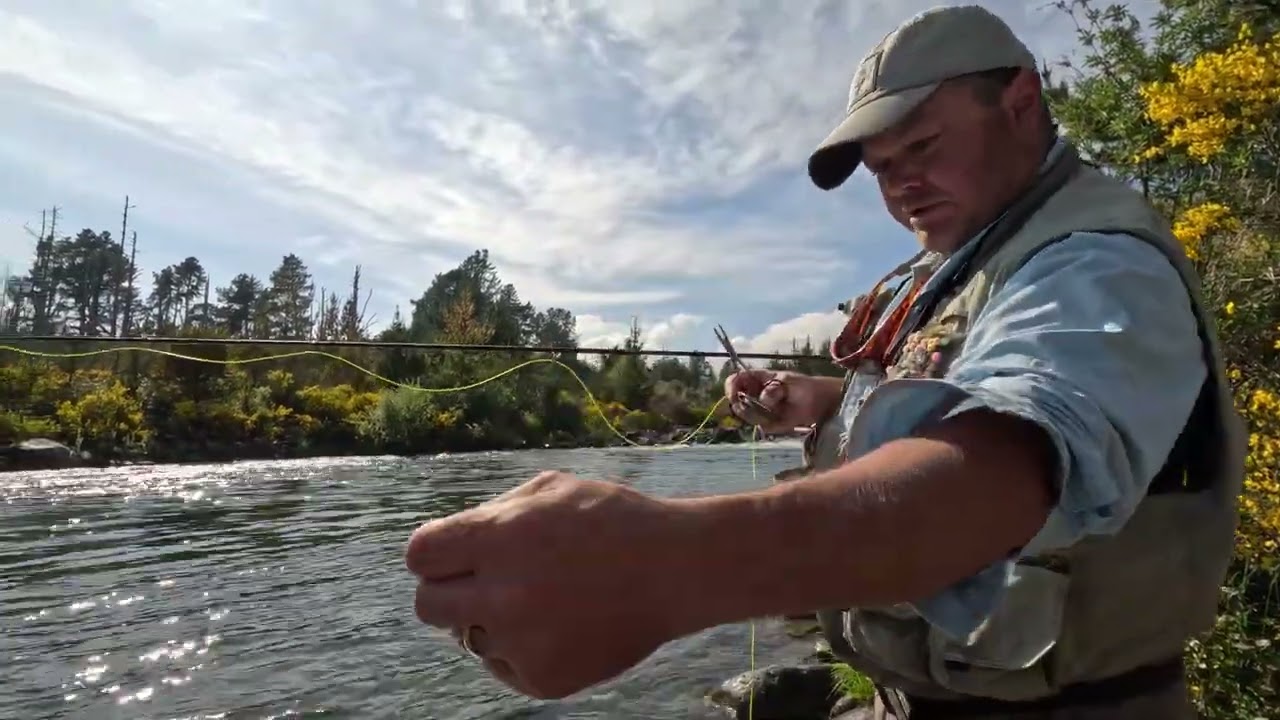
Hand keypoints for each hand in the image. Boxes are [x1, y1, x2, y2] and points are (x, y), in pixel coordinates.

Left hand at [405, 471, 690, 698]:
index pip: (420, 556)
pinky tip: (562, 626)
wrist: (676, 569)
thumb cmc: (612, 520)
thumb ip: (492, 514)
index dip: (436, 555)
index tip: (456, 557)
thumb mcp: (550, 489)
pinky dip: (524, 651)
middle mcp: (501, 594)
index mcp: (497, 538)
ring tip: (542, 602)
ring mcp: (521, 642)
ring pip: (468, 640)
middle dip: (449, 592)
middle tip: (485, 586)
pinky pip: (504, 667)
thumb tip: (450, 545)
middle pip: (427, 606)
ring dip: (493, 622)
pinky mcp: (543, 679)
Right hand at [724, 370, 837, 432]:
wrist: (824, 402)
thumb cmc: (805, 386)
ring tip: (778, 412)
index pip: (734, 380)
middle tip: (761, 408)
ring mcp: (762, 410)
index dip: (730, 387)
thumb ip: (773, 389)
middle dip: (744, 407)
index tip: (735, 396)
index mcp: (757, 380)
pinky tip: (785, 420)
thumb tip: (762, 399)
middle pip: (736, 402)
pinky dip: (772, 424)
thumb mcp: (788, 381)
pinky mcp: (771, 424)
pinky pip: (763, 427)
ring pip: (748, 416)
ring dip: (760, 416)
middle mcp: (755, 395)